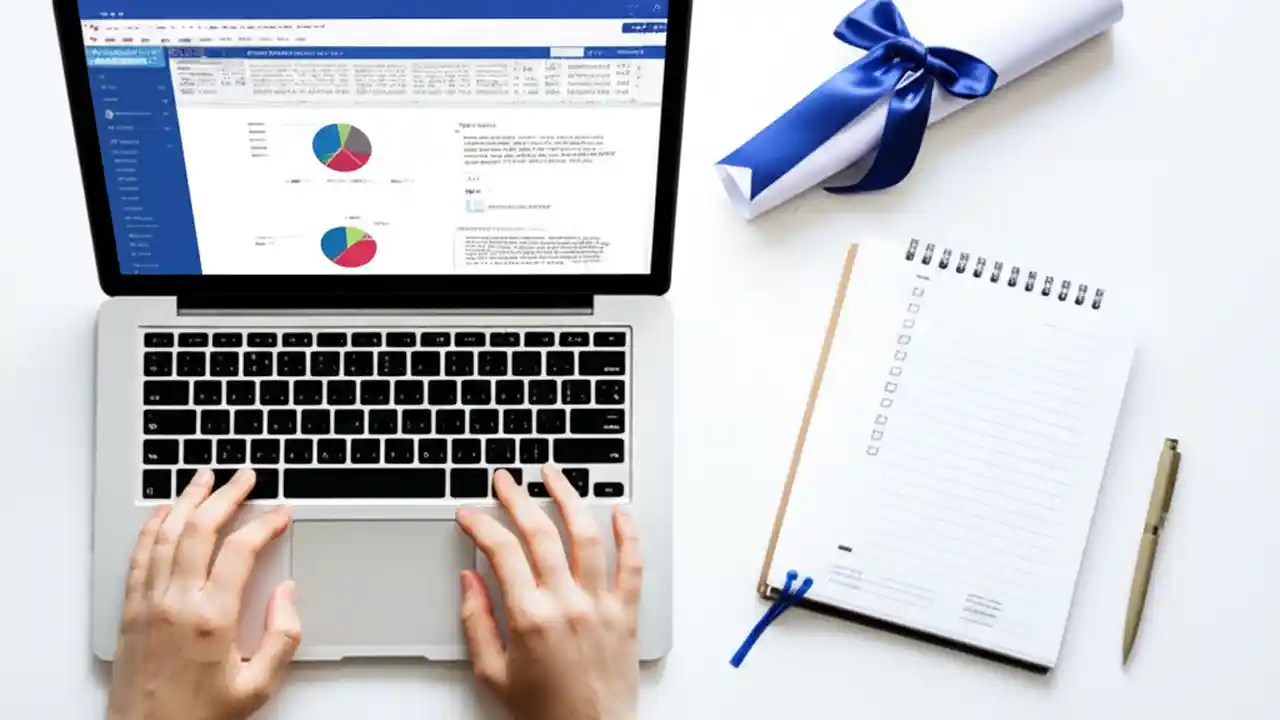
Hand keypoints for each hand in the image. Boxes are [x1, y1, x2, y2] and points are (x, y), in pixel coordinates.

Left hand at [108, 469, 300, 719]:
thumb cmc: (198, 719)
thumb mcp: (257, 687)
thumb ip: (282, 637)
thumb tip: (287, 595)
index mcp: (212, 619)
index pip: (240, 551)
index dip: (264, 524)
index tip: (280, 514)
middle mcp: (176, 603)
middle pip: (201, 529)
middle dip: (226, 496)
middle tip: (244, 477)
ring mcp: (148, 604)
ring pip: (167, 535)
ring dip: (187, 500)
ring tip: (204, 478)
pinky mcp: (129, 612)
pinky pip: (139, 556)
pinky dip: (151, 528)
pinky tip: (162, 513)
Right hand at [457, 466, 643, 719]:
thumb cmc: (544, 714)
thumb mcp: (492, 674)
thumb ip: (477, 622)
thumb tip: (468, 579)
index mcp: (529, 618)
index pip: (502, 552)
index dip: (481, 526)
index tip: (469, 514)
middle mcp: (567, 604)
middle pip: (540, 533)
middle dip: (517, 498)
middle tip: (504, 479)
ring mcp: (600, 604)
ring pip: (587, 535)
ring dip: (569, 497)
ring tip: (553, 475)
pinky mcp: (626, 612)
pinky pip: (632, 563)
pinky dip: (629, 532)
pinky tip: (619, 510)